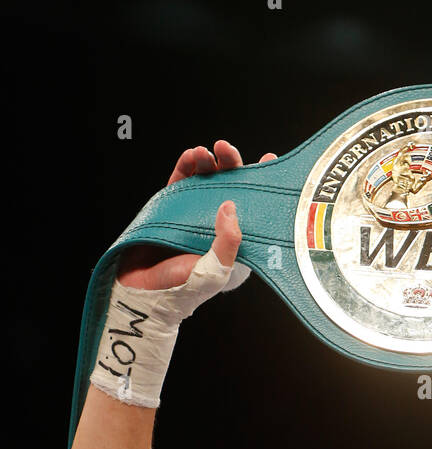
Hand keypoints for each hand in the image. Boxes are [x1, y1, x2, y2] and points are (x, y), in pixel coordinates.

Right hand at [117, 141, 277, 290]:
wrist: (141, 293)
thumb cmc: (182, 290)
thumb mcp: (214, 271)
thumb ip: (228, 242)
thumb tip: (230, 205)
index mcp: (235, 244)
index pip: (253, 211)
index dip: (260, 186)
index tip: (268, 161)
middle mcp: (217, 228)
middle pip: (229, 189)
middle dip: (230, 166)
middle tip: (227, 150)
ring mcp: (194, 216)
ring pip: (206, 182)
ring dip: (208, 163)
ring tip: (205, 152)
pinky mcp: (172, 209)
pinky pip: (181, 183)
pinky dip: (186, 167)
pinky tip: (191, 156)